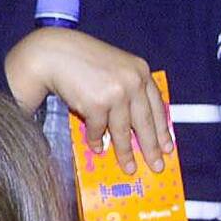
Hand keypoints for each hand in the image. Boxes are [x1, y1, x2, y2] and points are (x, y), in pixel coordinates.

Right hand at [5, 27, 173, 175]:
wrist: (53, 54)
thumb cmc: (81, 60)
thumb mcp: (114, 68)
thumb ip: (128, 88)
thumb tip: (134, 122)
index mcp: (140, 71)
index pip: (157, 106)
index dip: (162, 129)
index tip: (167, 147)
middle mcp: (132, 82)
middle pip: (145, 122)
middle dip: (150, 147)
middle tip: (156, 165)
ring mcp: (115, 94)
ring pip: (123, 130)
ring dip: (125, 152)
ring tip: (128, 166)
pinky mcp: (96, 104)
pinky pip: (98, 129)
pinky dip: (96, 140)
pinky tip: (97, 148)